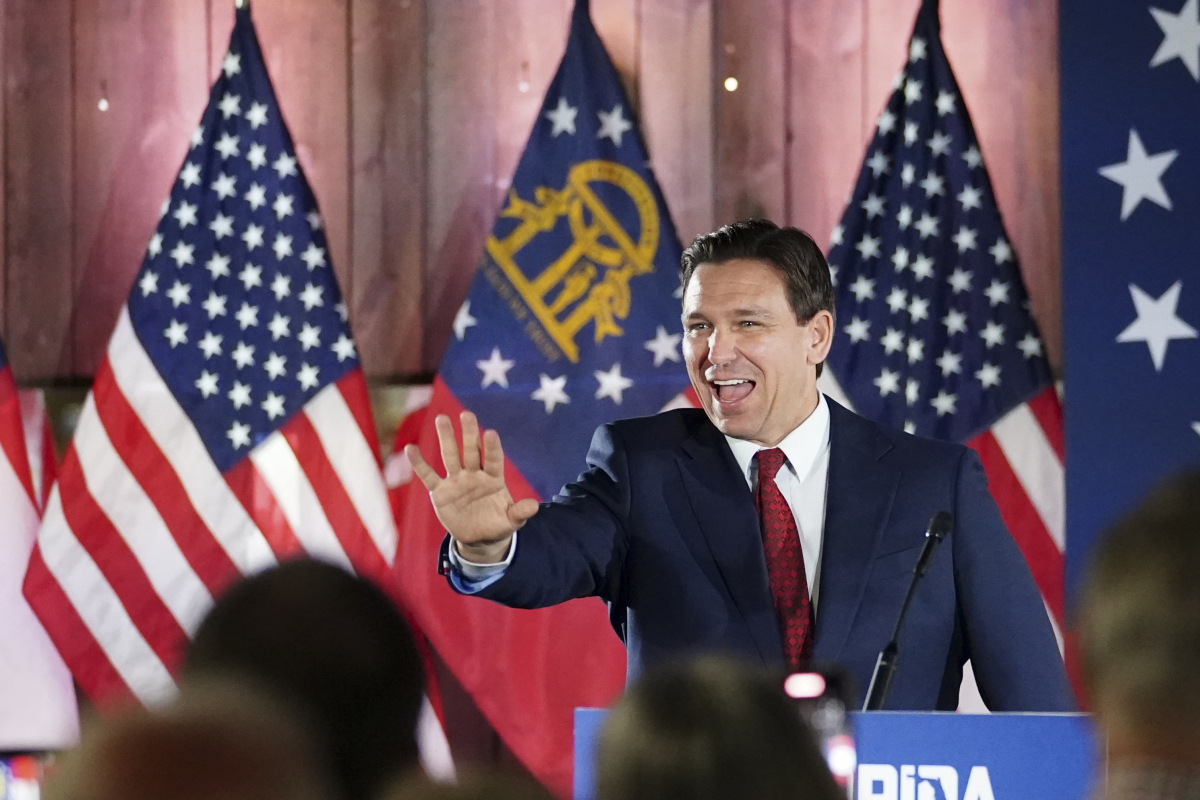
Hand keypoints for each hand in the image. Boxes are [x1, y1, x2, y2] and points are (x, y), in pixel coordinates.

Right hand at [406, 411, 538, 563]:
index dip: (491, 447)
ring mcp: (456, 481)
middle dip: (469, 433)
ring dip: (446, 438)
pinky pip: (428, 476)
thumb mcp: (510, 522)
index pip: (493, 459)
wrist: (479, 538)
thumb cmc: (497, 525)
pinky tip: (411, 448)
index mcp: (493, 479)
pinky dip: (420, 464)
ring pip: (450, 456)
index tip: (490, 433)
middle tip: (466, 414)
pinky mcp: (440, 492)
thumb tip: (535, 506)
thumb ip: (519, 513)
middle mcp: (474, 475)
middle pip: (471, 451)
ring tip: (441, 418)